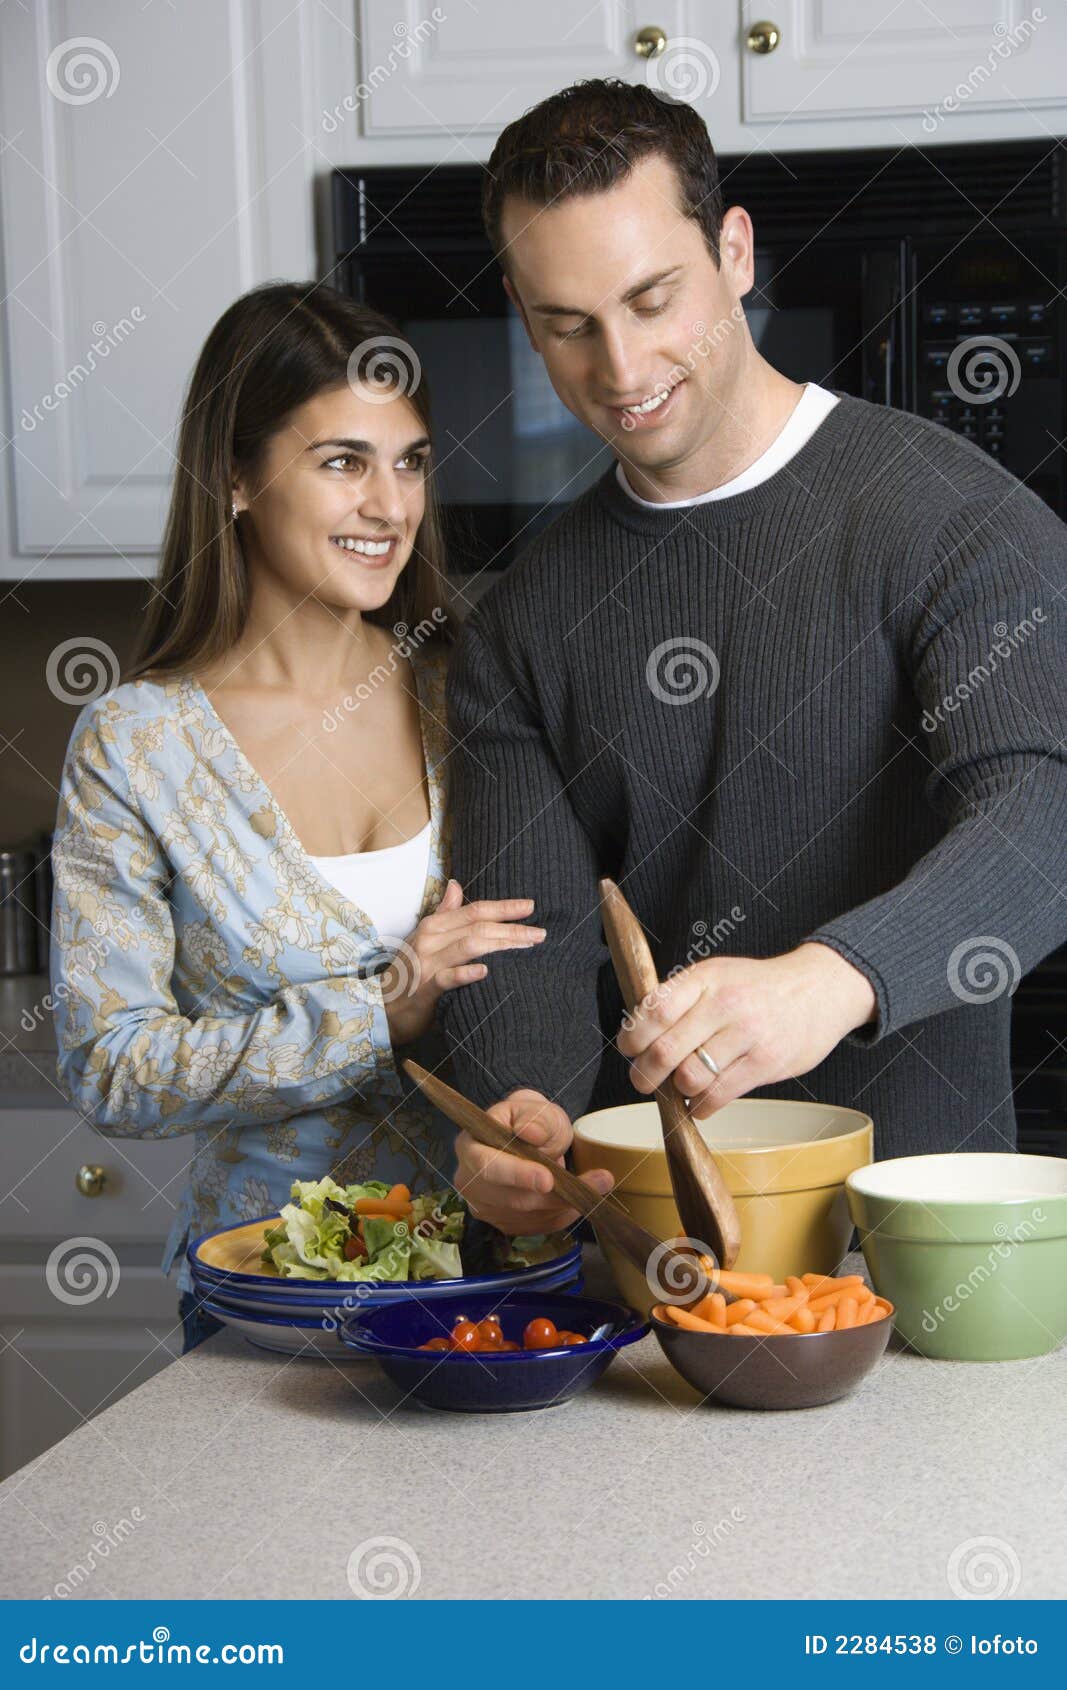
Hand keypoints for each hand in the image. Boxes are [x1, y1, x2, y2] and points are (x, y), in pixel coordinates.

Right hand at [382, 879, 544, 1046]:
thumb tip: (456, 884)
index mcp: (434, 926)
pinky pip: (446, 978)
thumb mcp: (424, 938)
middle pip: (477, 926)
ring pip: (468, 946)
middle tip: (541, 932)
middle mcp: (430, 939)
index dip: (503, 907)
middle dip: (511, 927)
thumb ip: (444, 913)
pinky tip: (486, 971)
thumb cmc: (407, 972)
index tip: (530, 906)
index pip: (474, 910)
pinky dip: (465, 973)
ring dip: (500, 944)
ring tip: (527, 946)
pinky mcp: (423, 990)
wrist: (379, 1007)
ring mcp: (426, 964)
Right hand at [454, 1088, 613, 1233]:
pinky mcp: (505, 1223)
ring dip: (564, 1204)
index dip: (517, 1175)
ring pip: (529, 1216)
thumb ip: (534, 1117)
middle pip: (510, 1199)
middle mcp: (470, 1182)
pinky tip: (576, 1196)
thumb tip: (530, 1132)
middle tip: (589, 1188)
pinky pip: (538, 1227)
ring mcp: (486, 1207)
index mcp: (469, 1146)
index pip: (487, 1166)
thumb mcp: (536, 1108)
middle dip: (552, 1196)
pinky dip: (562, 1214)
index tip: (547, 1179)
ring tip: (597, 1184)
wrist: (531, 1137)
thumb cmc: (529, 1120)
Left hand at [616, 943, 876, 1118]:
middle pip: (665, 1050)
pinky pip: (718, 1095)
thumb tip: (636, 1035)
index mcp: (706, 978)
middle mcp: (725, 1003)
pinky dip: (700, 1106)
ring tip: (679, 1087)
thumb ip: (680, 998)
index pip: (654, 1011)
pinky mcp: (766, 1062)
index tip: (628, 1049)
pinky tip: (700, 1101)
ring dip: (677, 1090)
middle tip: (643, 1080)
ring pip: (690, 1078)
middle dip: (644, 1074)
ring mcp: (748, 1034)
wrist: (820, 990)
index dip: (632, 1037)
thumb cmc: (758, 987)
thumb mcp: (718, 974)